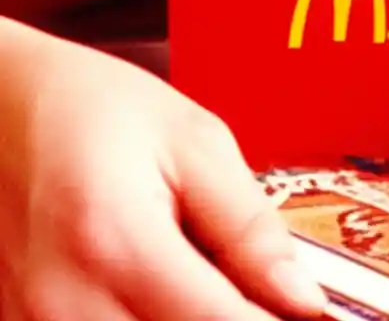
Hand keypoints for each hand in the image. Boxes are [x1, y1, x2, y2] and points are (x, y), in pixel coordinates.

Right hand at [0, 19, 327, 319]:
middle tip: (257, 289)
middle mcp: (64, 300)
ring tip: (202, 275)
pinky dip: (143, 320)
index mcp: (115, 241)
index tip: (305, 312)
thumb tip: (305, 300)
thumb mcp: (194, 143)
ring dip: (185, 319)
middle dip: (233, 320)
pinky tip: (161, 288)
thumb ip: (251, 229)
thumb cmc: (94, 108)